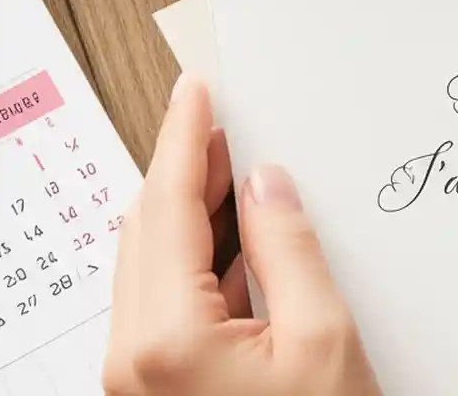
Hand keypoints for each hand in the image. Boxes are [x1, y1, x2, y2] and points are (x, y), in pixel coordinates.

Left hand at [103, 75, 379, 395]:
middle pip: (145, 230)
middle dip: (184, 168)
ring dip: (188, 210)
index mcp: (167, 341)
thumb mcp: (325, 338)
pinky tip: (234, 237)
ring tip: (234, 167)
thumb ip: (290, 248)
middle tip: (226, 121)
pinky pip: (163, 299)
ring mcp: (137, 377)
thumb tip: (266, 183)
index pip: (166, 208)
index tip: (198, 91)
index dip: (186, 139)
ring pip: (150, 263)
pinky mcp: (155, 387)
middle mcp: (132, 359)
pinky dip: (193, 256)